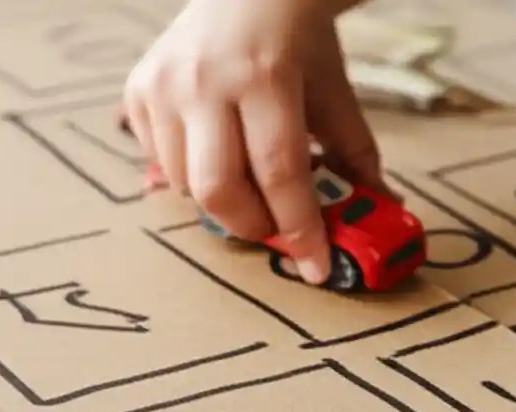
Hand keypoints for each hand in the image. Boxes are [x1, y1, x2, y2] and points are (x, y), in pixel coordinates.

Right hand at [123, 0, 385, 284]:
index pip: (280, 173)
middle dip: (250, 224)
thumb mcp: (333, 92)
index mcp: (264, 77)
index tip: (315, 266)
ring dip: (220, 198)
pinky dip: (186, 171)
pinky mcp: (137, 88)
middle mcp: (205, 80)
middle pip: (218, 189)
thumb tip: (377, 210)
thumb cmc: (296, 41)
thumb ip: (353, 154)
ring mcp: (163, 85)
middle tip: (274, 228)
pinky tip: (212, 148)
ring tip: (246, 179)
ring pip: (183, 183)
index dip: (299, 228)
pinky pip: (157, 159)